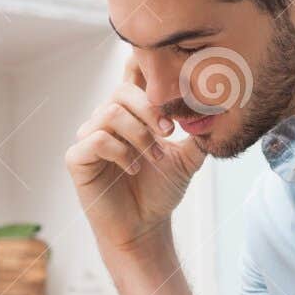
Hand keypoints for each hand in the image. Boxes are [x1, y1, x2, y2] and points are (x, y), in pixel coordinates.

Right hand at [64, 60, 206, 257]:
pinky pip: (96, 139)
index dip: (144, 67)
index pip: (130, 75)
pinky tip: (134, 168)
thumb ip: (198, 134)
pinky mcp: (77, 158)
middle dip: (150, 109)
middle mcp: (106, 120)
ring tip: (154, 157)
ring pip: (110, 113)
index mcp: (129, 113)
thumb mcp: (186, 159)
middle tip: (169, 131)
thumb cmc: (160, 190)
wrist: (145, 227)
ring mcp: (89, 137)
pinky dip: (120, 152)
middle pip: (122, 91)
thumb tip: (217, 111)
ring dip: (139, 134)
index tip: (170, 84)